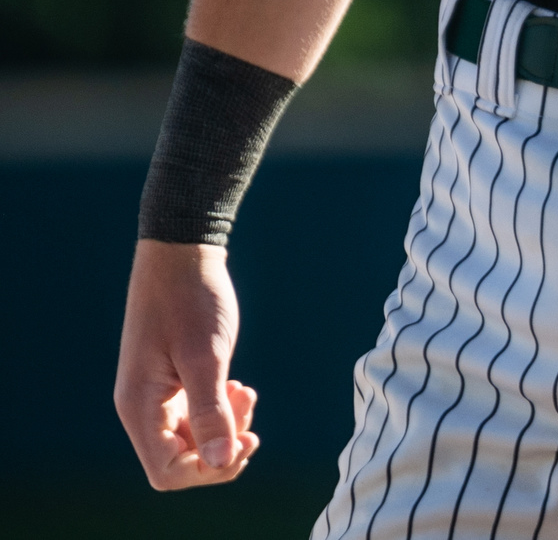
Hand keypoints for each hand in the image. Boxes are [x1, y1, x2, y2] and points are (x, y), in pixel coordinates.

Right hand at [116, 239, 262, 488]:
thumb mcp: (206, 356)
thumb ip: (212, 412)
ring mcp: (158, 395)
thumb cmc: (191, 299)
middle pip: (181, 460)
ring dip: (225, 426)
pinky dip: (222, 408)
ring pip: (192, 438)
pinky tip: (240, 386)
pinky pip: (196, 415)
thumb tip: (221, 462)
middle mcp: (143, 408)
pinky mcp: (174, 381)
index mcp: (140, 407)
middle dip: (221, 447)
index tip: (245, 440)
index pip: (167, 471)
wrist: (183, 254)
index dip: (207, 469)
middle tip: (250, 413)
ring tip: (246, 392)